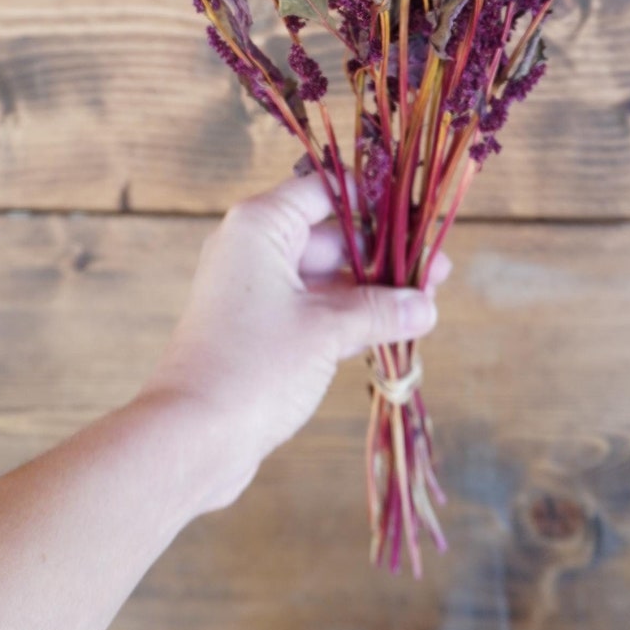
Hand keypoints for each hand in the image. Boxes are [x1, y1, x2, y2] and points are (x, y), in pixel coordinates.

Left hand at [137, 172, 450, 513]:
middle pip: (332, 237)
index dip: (374, 200)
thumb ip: (381, 311)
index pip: (326, 191)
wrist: (190, 438)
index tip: (418, 216)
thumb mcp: (327, 330)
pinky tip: (396, 332)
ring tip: (428, 304)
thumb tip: (427, 305)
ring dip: (374, 293)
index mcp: (261, 226)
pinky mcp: (262, 332)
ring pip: (328, 279)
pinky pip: (316, 312)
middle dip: (385, 257)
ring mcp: (258, 293)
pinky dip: (352, 320)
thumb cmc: (252, 367)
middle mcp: (255, 250)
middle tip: (438, 272)